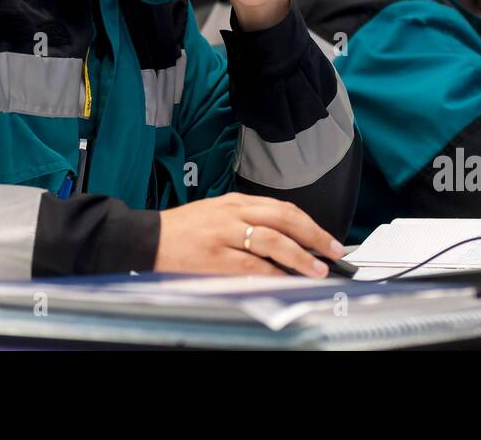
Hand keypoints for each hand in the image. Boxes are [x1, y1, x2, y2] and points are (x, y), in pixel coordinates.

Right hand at [154, 192, 345, 277]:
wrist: (147, 239)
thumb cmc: (182, 230)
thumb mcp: (217, 214)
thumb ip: (247, 221)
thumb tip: (285, 240)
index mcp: (235, 201)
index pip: (282, 208)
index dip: (309, 223)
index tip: (327, 238)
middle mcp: (233, 213)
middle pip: (284, 218)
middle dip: (314, 235)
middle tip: (333, 250)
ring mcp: (224, 233)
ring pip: (272, 240)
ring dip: (299, 255)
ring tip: (316, 268)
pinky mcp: (215, 256)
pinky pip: (251, 264)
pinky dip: (272, 272)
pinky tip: (285, 279)